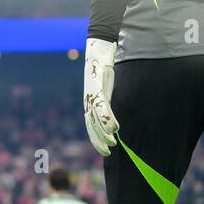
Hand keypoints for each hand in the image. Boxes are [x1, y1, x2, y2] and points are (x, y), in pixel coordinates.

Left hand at [83, 38, 119, 155]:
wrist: (98, 52)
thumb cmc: (103, 70)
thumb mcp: (106, 88)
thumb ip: (108, 101)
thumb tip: (115, 111)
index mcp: (90, 103)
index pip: (91, 126)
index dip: (96, 139)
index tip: (105, 151)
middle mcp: (88, 101)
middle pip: (92, 126)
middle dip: (99, 140)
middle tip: (108, 152)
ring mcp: (92, 96)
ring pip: (96, 120)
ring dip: (104, 133)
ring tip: (113, 143)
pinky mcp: (97, 89)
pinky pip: (102, 108)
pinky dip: (108, 119)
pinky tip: (114, 129)